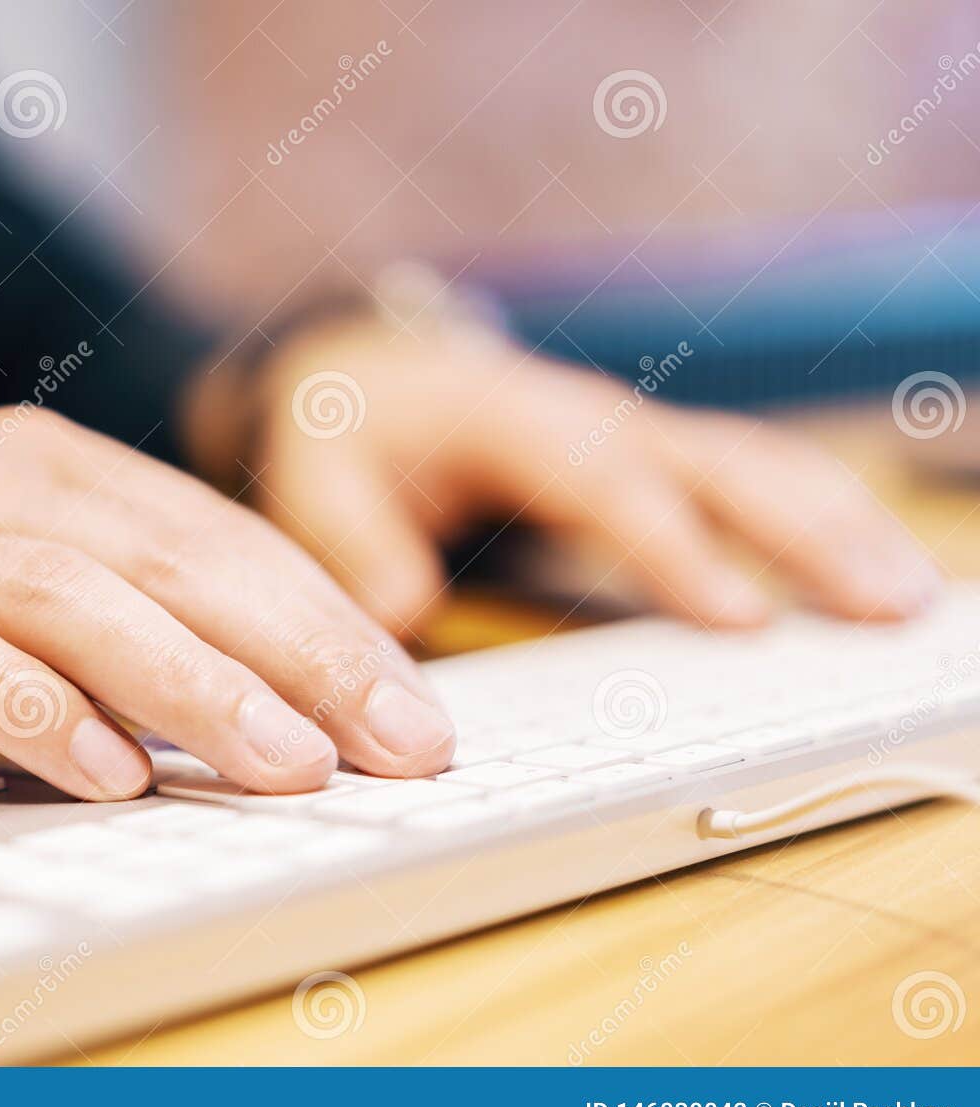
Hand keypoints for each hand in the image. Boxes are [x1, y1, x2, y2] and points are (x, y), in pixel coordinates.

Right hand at [0, 410, 458, 797]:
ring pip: (81, 603)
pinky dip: (32, 711)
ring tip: (291, 766)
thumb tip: (239, 702)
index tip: (411, 707)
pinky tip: (105, 774)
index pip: (222, 543)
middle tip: (402, 742)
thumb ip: (93, 615)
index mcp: (47, 472)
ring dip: (195, 684)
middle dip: (306, 655)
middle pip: (180, 564)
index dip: (328, 623)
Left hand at [247, 316, 941, 632]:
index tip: (737, 615)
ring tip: (905, 598)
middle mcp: (589, 418)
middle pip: (711, 463)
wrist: (366, 375)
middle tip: (879, 605)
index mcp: (509, 417)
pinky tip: (866, 573)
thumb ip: (354, 543)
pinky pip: (746, 480)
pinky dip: (813, 518)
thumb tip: (406, 609)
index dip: (671, 545)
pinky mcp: (652, 458)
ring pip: (752, 465)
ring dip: (833, 524)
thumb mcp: (316, 479)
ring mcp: (631, 434)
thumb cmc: (349, 431)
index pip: (604, 481)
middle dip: (799, 530)